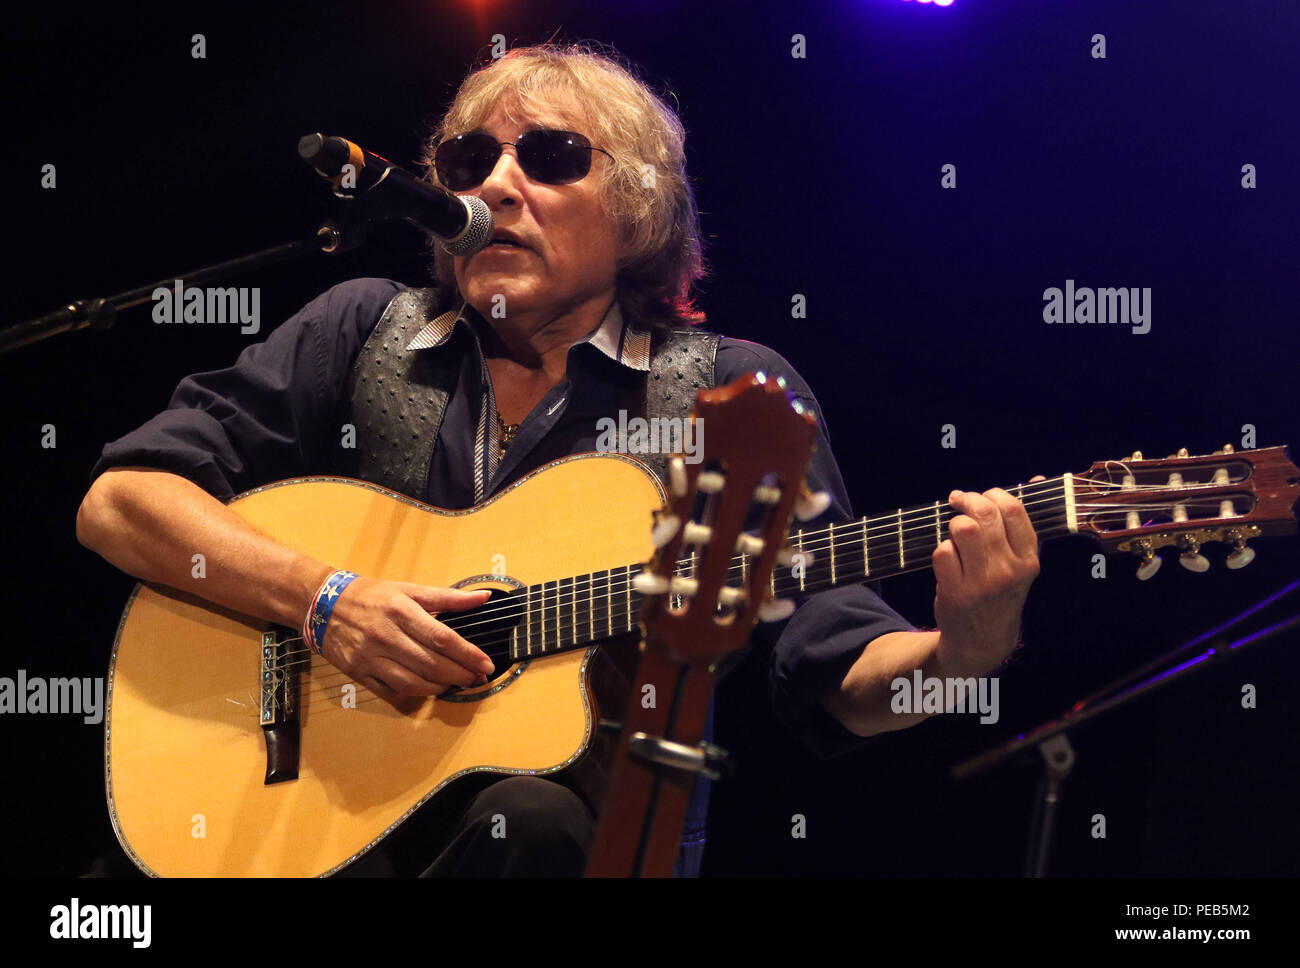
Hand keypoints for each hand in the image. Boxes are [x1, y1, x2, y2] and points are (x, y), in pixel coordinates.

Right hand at [317, 577, 494, 698]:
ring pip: (413, 682)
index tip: (486, 663)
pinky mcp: (359, 673)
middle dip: (460, 675)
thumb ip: (448, 597)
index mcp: (400, 611)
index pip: (442, 638)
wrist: (323, 604)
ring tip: (456, 684)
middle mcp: (385, 635)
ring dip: (440, 688)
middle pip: (431, 663)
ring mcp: (370, 657)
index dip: (467, 654)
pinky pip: (392, 690)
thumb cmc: (371, 596)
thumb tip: (482, 598)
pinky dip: (415, 693)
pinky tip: (429, 688)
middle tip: (477, 678)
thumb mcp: (409, 588)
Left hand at [931, 479, 1042, 674]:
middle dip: (967, 500)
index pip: (1014, 511)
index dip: (994, 494)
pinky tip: (950, 559)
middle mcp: (1008, 571)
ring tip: (957, 533)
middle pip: (984, 514)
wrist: (983, 640)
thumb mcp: (1022, 563)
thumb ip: (1025, 523)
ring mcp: (981, 583)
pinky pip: (942, 551)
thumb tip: (1039, 478)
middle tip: (959, 501)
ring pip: (961, 529)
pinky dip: (942, 550)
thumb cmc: (1002, 592)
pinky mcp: (955, 592)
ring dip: (954, 524)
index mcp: (1029, 561)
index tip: (983, 495)